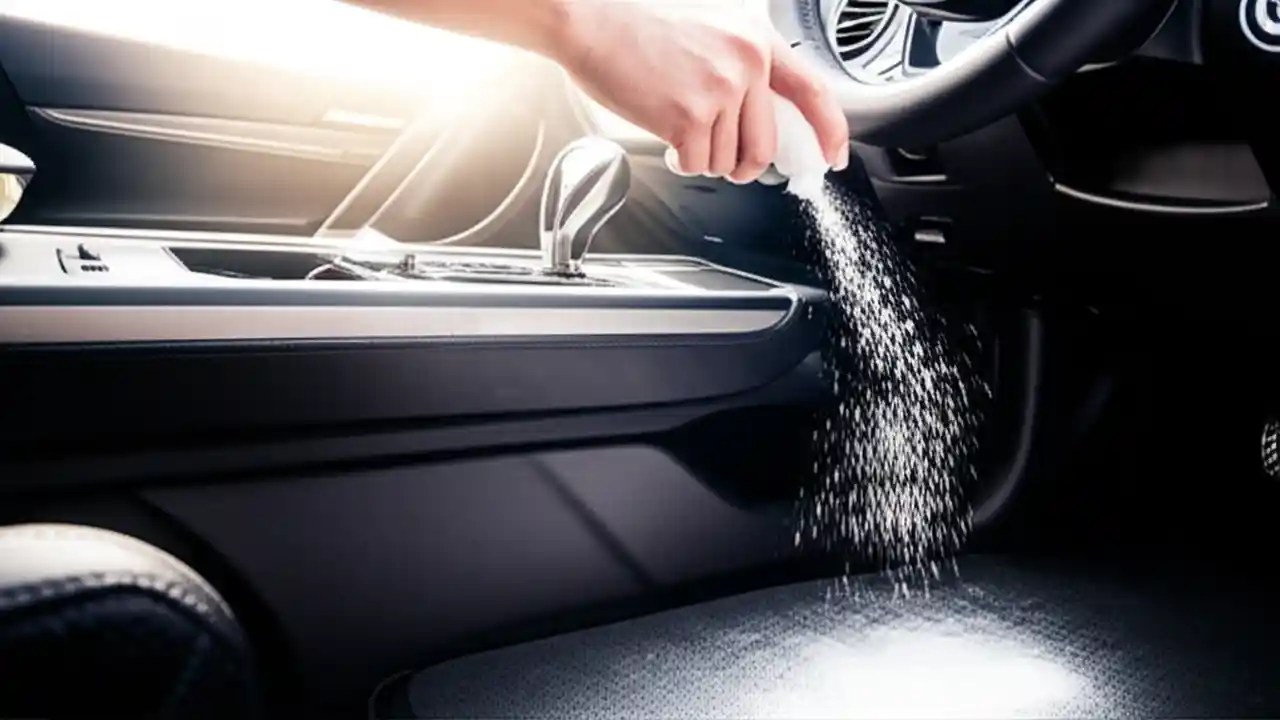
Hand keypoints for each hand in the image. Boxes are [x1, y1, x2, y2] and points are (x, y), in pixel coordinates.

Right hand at [552, 1, 849, 183]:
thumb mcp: (709, 26)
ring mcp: (718, 91)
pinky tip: (667, 140)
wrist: (591, 19)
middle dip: (744, 165)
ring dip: (704, 158)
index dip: (829, 130)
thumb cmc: (637, 22)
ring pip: (727, 159)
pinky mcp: (688, 118)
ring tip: (681, 134)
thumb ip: (738, 61)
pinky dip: (681, 161)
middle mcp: (745, 64)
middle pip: (764, 144)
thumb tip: (753, 113)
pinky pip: (697, 164)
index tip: (832, 156)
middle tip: (727, 164)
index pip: (811, 91)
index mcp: (755, 39)